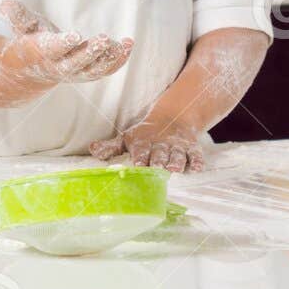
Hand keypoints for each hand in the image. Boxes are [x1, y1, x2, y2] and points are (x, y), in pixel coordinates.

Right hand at [0, 0, 133, 85]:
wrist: (33, 69)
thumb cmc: (29, 41)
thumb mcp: (22, 26)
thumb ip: (18, 15)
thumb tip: (4, 4)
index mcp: (42, 53)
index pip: (53, 49)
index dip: (63, 43)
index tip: (75, 35)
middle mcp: (59, 66)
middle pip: (77, 63)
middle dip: (90, 52)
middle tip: (104, 39)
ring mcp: (75, 73)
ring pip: (94, 70)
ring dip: (110, 58)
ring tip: (124, 43)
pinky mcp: (88, 73)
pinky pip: (105, 70)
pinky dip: (117, 60)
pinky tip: (128, 45)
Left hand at [89, 114, 204, 172]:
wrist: (172, 119)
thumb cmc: (144, 135)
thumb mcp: (127, 139)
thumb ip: (111, 147)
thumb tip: (92, 150)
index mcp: (143, 142)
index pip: (141, 149)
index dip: (140, 156)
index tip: (139, 164)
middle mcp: (160, 144)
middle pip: (160, 153)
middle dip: (159, 160)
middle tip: (158, 168)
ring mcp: (177, 146)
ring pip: (178, 154)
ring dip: (177, 161)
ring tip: (175, 169)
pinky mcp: (191, 148)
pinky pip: (195, 155)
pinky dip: (196, 161)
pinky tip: (197, 168)